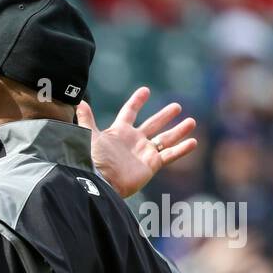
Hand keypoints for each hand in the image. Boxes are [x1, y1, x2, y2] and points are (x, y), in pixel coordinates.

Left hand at [78, 87, 196, 198]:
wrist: (100, 182)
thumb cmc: (93, 159)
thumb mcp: (89, 136)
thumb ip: (86, 120)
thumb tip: (79, 103)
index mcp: (119, 131)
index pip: (129, 112)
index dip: (137, 101)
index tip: (146, 90)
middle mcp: (134, 141)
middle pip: (152, 124)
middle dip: (164, 116)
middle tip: (177, 106)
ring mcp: (144, 153)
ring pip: (165, 139)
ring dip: (178, 131)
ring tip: (191, 121)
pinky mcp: (151, 165)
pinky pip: (169, 155)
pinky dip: (182, 149)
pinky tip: (193, 142)